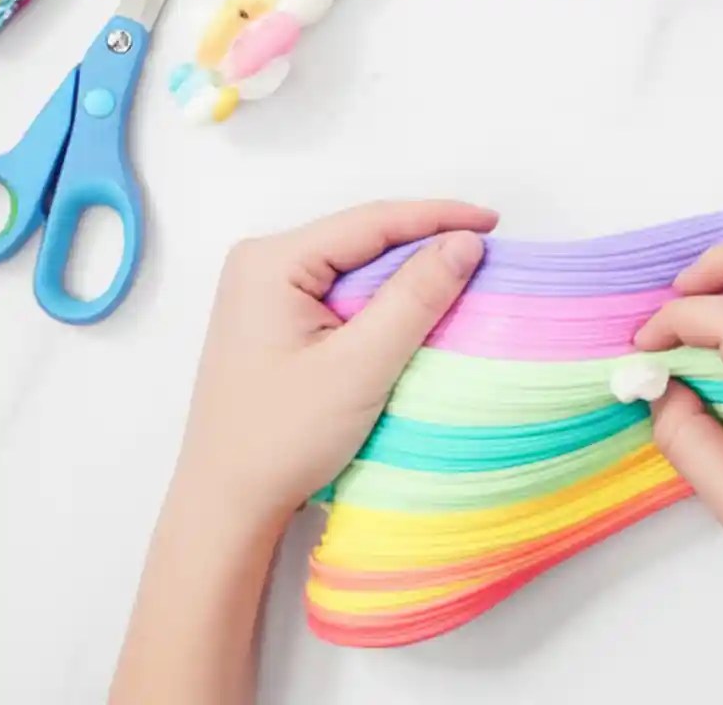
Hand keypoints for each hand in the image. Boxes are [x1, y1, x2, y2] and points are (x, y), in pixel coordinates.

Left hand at [174, 200, 497, 523]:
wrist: (228, 504)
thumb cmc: (283, 438)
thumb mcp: (360, 366)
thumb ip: (415, 298)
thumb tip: (465, 243)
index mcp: (271, 262)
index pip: (371, 222)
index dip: (438, 217)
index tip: (494, 222)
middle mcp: (263, 265)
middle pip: (363, 239)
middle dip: (425, 243)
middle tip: (486, 254)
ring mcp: (266, 295)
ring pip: (356, 269)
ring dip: (408, 275)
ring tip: (463, 279)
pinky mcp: (277, 325)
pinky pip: (344, 296)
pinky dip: (386, 303)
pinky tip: (419, 312)